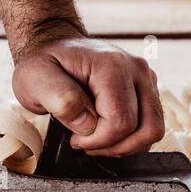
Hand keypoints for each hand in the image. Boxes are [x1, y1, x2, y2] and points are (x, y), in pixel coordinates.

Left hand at [12, 33, 163, 156]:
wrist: (52, 45)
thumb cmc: (44, 62)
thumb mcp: (36, 79)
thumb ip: (61, 100)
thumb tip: (89, 124)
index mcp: (112, 66)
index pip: (121, 121)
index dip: (97, 140)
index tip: (74, 138)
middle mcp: (136, 69)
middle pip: (146, 128)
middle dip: (114, 146)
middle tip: (86, 142)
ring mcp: (145, 78)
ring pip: (154, 129)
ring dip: (126, 145)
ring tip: (97, 139)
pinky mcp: (146, 88)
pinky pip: (150, 123)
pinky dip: (131, 137)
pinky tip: (106, 131)